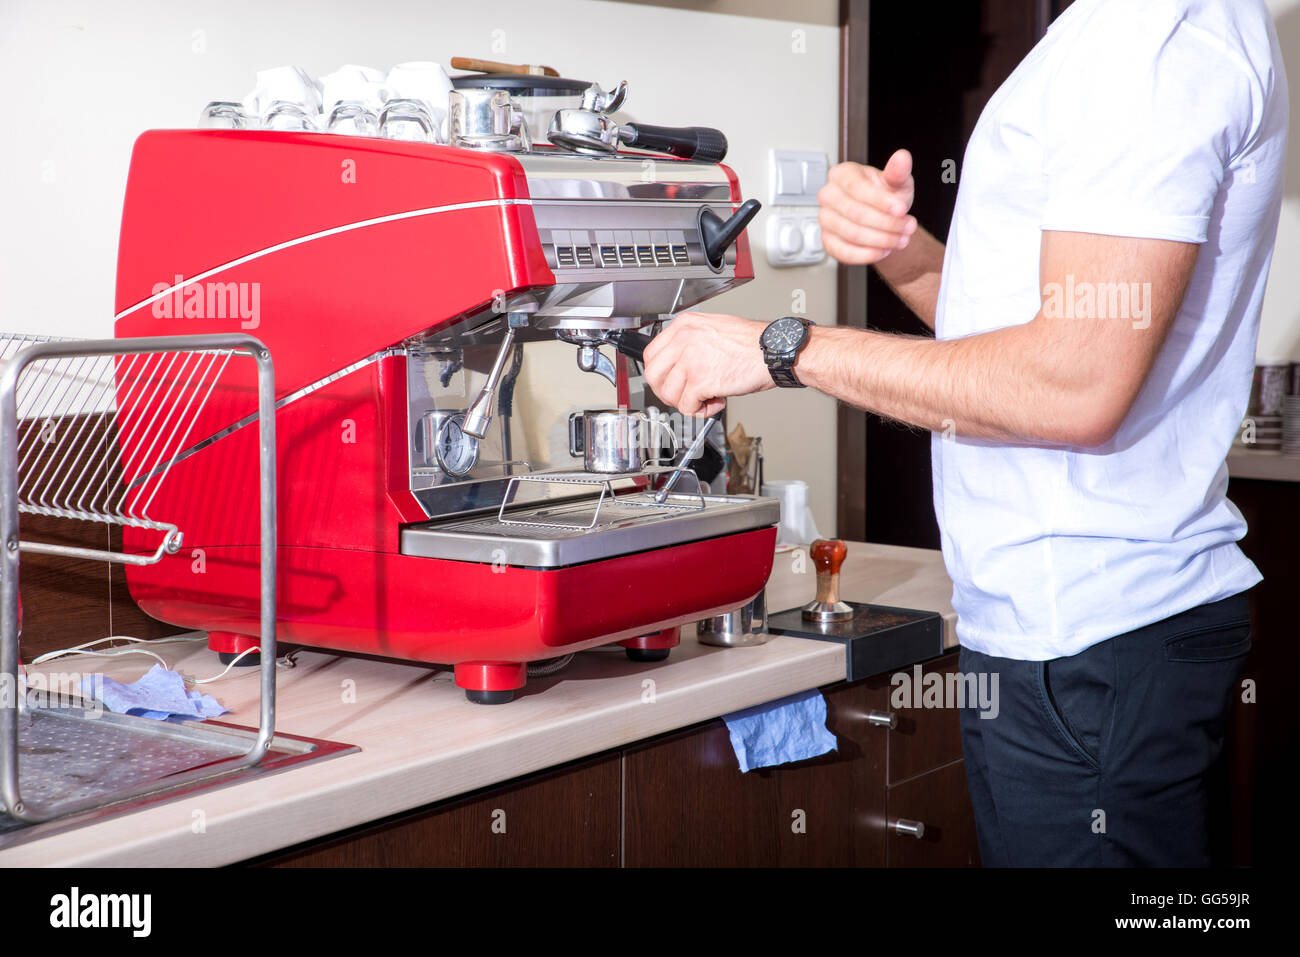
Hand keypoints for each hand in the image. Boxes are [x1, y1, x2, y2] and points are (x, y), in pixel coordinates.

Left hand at [642, 311, 774, 416]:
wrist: (773, 350)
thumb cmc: (751, 342)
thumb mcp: (713, 328)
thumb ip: (690, 342)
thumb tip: (677, 363)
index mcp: (684, 325)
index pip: (651, 354)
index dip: (659, 374)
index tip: (669, 382)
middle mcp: (683, 340)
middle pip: (653, 375)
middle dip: (667, 392)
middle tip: (683, 395)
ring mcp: (690, 360)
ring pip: (669, 394)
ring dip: (686, 402)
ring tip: (706, 398)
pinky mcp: (701, 381)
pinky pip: (687, 406)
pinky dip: (700, 411)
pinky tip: (716, 401)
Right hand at [817, 149, 916, 265]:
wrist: (881, 216)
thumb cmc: (885, 195)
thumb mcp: (896, 182)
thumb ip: (898, 172)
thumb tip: (902, 157)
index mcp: (841, 174)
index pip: (857, 188)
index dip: (881, 201)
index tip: (902, 209)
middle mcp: (828, 195)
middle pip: (855, 213)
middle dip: (887, 224)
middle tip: (908, 228)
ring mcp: (825, 219)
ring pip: (852, 234)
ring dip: (882, 240)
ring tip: (901, 239)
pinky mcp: (827, 241)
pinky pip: (844, 252)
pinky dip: (868, 255)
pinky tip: (884, 250)